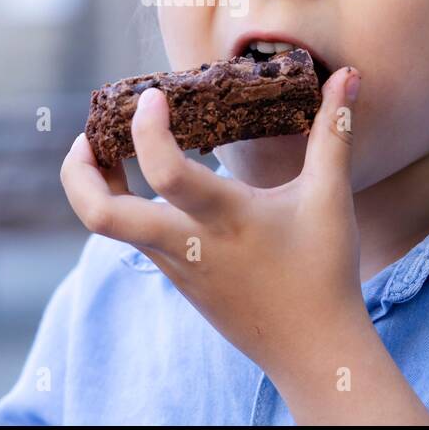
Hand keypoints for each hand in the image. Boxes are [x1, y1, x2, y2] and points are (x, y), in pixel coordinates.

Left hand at [61, 66, 368, 382]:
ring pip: (109, 228)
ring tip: (108, 149)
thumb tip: (350, 76)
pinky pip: (135, 238)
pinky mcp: (179, 279)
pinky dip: (125, 206)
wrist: (314, 352)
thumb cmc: (324, 273)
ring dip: (95, 187)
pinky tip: (145, 184)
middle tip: (87, 136)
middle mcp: (186, 244)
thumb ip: (335, 131)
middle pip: (99, 215)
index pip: (163, 171)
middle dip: (78, 172)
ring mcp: (176, 266)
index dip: (146, 129)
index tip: (152, 96)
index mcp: (223, 219)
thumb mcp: (331, 197)